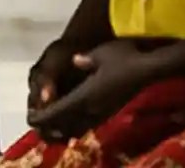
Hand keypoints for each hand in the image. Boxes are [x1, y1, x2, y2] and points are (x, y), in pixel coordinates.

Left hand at [27, 39, 155, 142]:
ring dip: (64, 129)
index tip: (31, 119)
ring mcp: (105, 110)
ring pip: (80, 126)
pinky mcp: (113, 110)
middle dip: (50, 126)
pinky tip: (75, 127)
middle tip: (37, 127)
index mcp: (86, 94)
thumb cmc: (126, 57)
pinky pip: (90, 124)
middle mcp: (94, 107)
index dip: (44, 115)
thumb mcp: (102, 53)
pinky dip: (78, 127)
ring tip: (51, 130)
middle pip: (67, 122)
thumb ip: (84, 60)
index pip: (60, 110)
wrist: (152, 69)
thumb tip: (75, 61)